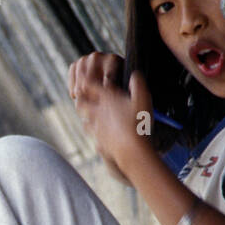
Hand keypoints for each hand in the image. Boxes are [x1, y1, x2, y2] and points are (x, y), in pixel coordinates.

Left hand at [68, 53, 153, 178]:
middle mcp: (98, 112)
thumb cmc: (138, 123)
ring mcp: (97, 127)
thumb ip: (138, 85)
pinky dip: (92, 131)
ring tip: (90, 114)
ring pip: (84, 119)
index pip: (90, 85)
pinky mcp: (99, 140)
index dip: (86, 80)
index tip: (86, 78)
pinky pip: (91, 134)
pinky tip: (97, 132)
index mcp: (108, 99)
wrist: (131, 149)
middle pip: (81, 102)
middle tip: (83, 95)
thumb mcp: (143, 99)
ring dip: (85, 116)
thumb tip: (135, 74)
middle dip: (80, 98)